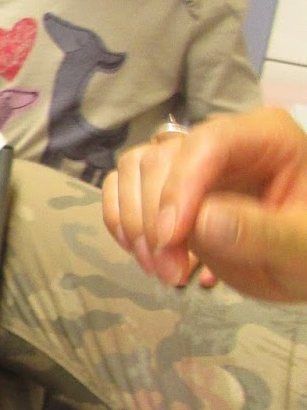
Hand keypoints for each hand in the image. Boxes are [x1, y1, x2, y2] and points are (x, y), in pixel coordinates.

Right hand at [103, 108, 306, 300]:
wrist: (300, 263)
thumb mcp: (302, 245)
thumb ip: (260, 232)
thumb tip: (200, 223)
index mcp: (264, 137)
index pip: (208, 144)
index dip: (181, 187)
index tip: (171, 238)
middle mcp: (220, 141)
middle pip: (162, 157)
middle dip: (156, 218)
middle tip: (170, 273)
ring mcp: (190, 164)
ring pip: (135, 168)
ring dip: (134, 222)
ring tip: (159, 269)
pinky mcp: (167, 188)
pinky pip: (124, 188)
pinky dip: (122, 221)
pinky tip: (142, 254)